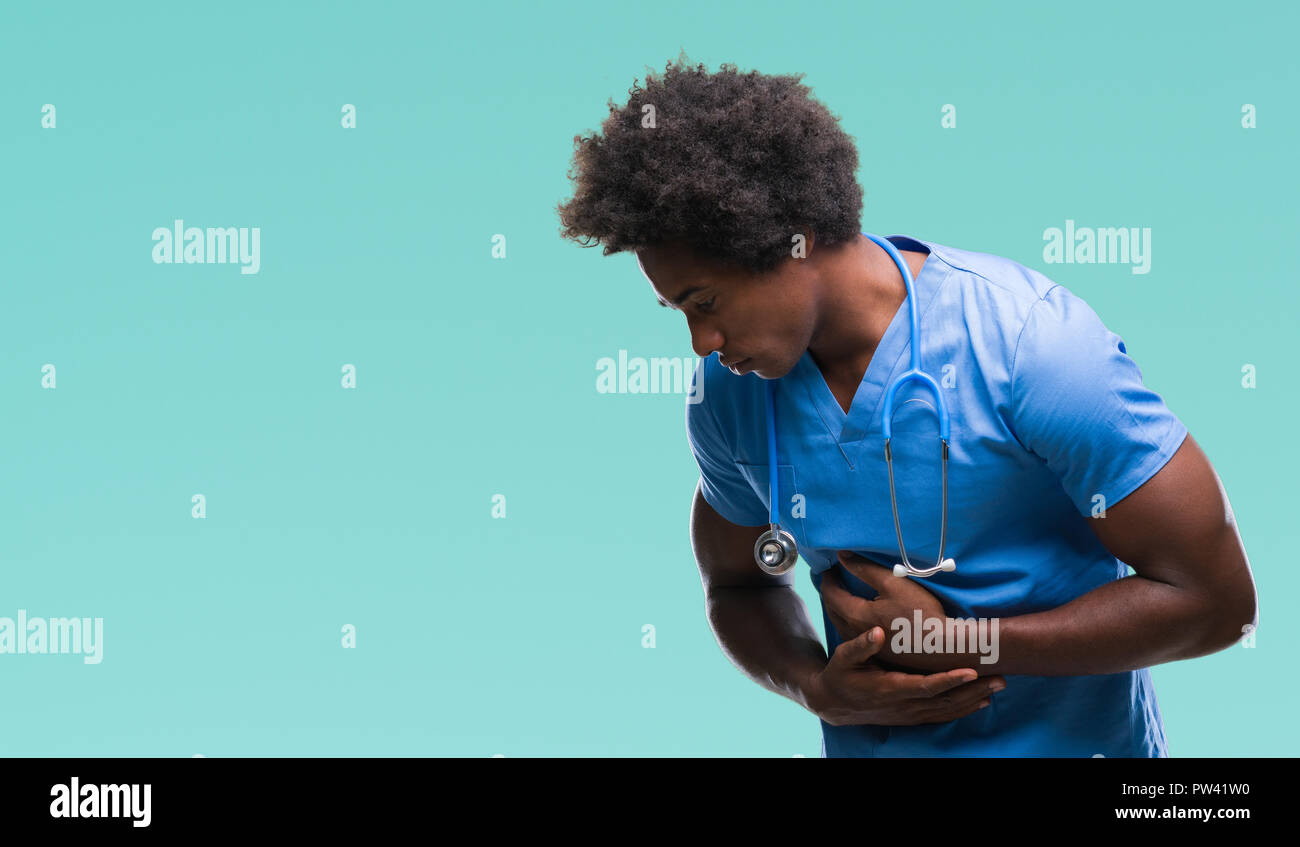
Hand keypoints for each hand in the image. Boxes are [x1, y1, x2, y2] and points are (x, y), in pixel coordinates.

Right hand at [806, 626, 1004, 726]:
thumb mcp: (843, 657)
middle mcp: (904, 705)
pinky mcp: (912, 717)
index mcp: (889, 688)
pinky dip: (964, 710)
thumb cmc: (840, 675)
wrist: (835, 704)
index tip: (971, 671)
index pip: (925, 686)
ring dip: (975, 699)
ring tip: (998, 685)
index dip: (949, 680)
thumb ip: (861, 645)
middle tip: (1000, 677)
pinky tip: (981, 702)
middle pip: (946, 700)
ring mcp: (910, 714)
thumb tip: (878, 632)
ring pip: (948, 710)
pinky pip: (943, 716)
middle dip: (974, 690)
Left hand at [820, 550, 949, 669]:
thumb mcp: (893, 583)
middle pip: (832, 610)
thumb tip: (841, 556)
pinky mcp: (878, 653)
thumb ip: (865, 569)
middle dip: (830, 592)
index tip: (830, 567)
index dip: (828, 578)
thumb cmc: (919, 612)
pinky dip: (849, 619)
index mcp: (855, 615)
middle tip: (834, 579)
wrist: (942, 646)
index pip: (831, 593)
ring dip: (838, 607)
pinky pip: (854, 633)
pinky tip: (860, 615)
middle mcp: (855, 633)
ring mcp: (866, 646)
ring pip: (842, 623)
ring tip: (844, 594)